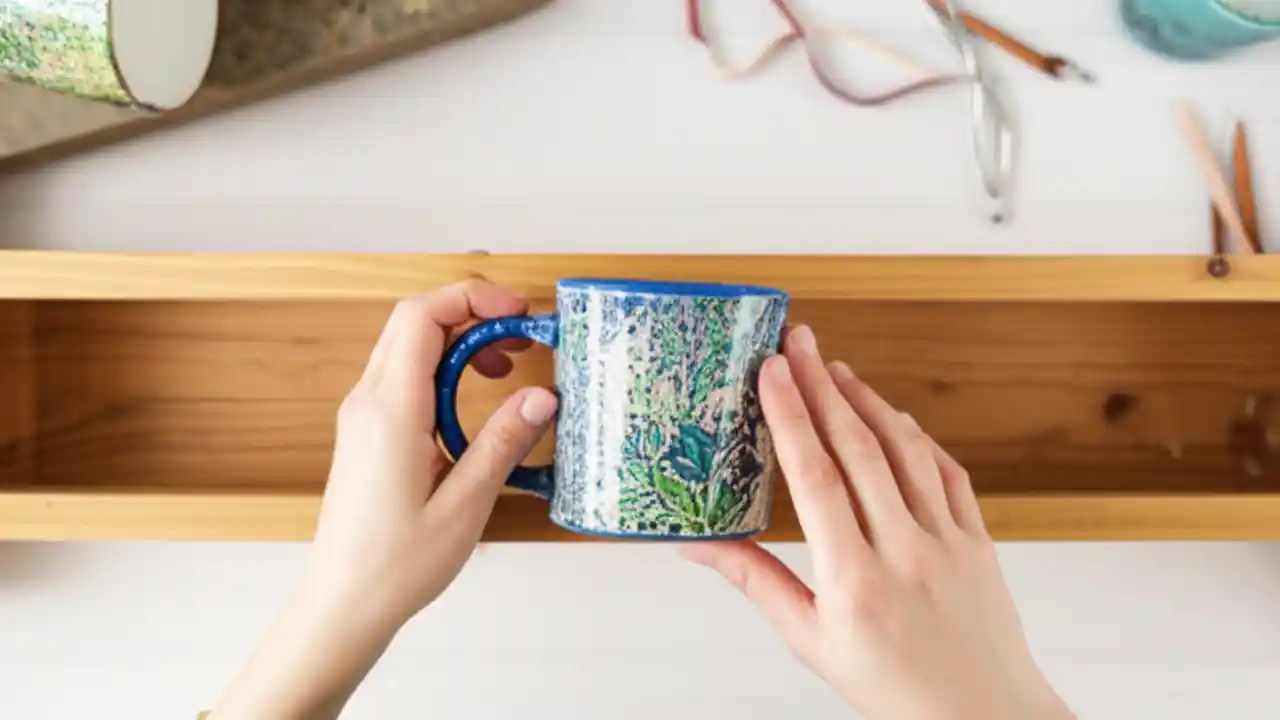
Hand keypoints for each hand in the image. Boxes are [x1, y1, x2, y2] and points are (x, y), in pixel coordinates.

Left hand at [213, 281, 557, 719]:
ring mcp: (362, 416)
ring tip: (509, 368)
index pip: (422, 316)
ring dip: (461, 343)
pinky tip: (477, 401)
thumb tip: (544, 396)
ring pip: (409, 346)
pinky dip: (444, 370)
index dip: (473, 297)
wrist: (342, 605)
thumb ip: (504, 443)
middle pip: (415, 321)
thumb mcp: (464, 506)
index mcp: (390, 411)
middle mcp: (368, 403)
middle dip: (474, 313)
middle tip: (525, 335)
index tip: (521, 313)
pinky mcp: (367, 433)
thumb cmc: (394, 566)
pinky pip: (404, 377)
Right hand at [683, 326, 1072, 719]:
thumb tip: (699, 545)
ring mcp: (948, 541)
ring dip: (868, 401)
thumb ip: (757, 583)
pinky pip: (947, 472)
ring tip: (836, 368)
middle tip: (799, 341)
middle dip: (822, 385)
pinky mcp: (979, 540)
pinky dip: (917, 437)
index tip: (771, 371)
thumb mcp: (810, 643)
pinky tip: (893, 418)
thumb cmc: (892, 689)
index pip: (815, 477)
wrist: (981, 718)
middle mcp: (904, 551)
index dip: (790, 416)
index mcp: (854, 580)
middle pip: (858, 448)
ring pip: (906, 450)